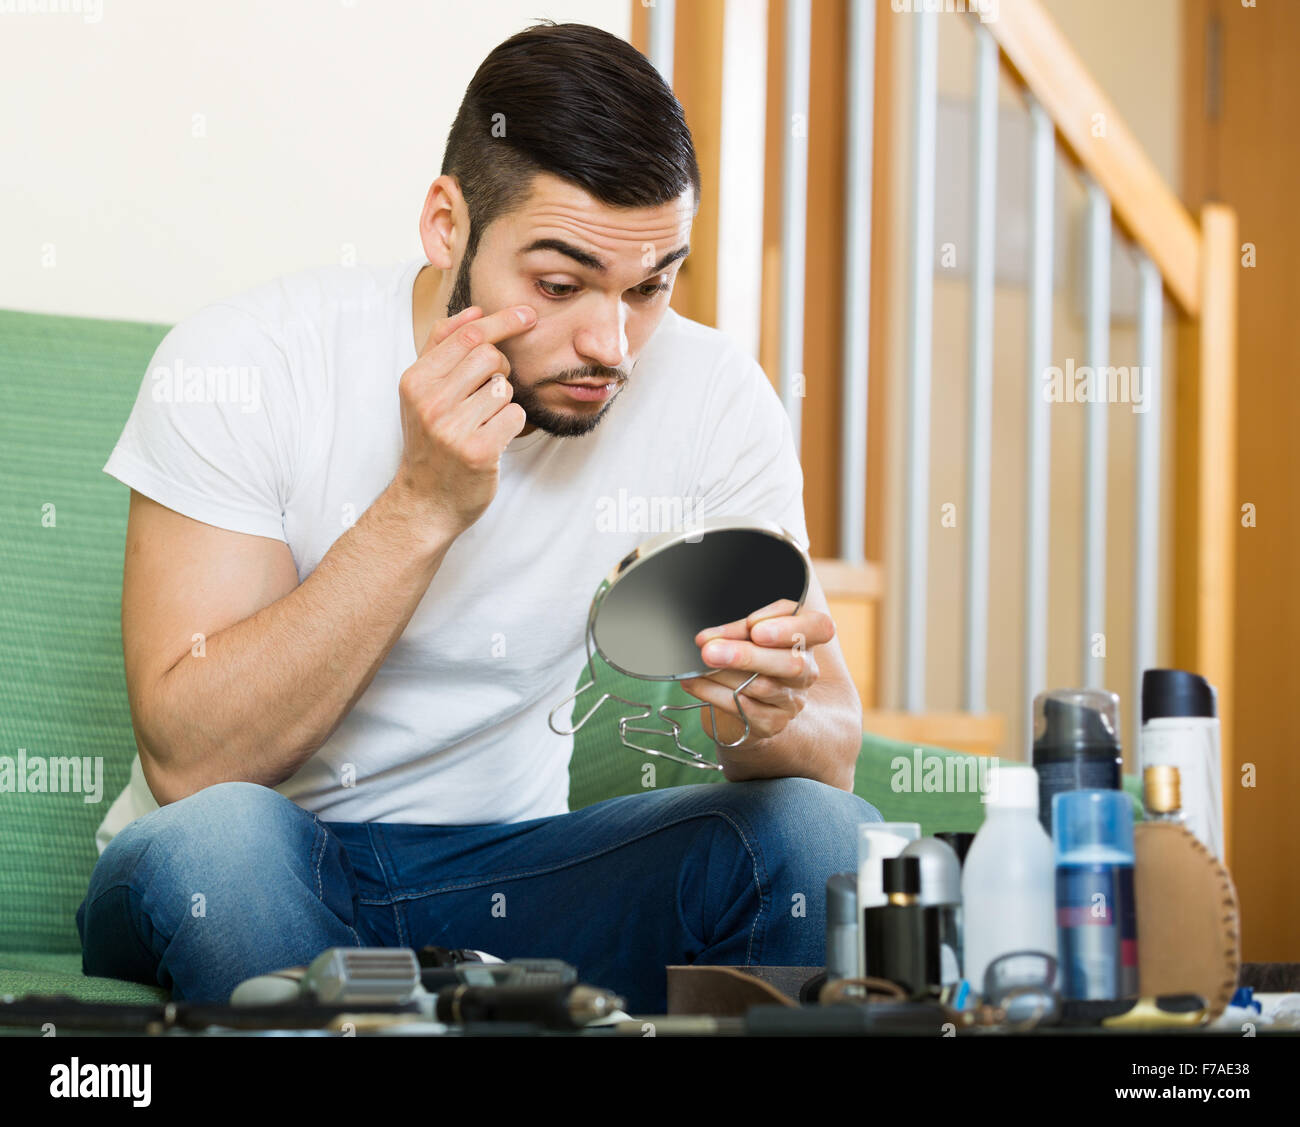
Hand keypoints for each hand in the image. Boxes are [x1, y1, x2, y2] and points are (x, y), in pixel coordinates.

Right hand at [390, 303, 535, 538]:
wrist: (425, 502)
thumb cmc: (430, 442)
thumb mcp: (422, 392)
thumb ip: (443, 348)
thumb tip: (475, 311)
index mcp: (415, 381)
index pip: (466, 336)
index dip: (501, 322)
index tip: (527, 315)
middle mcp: (430, 402)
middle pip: (490, 357)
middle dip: (500, 370)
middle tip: (489, 394)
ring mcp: (453, 428)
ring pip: (505, 388)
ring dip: (504, 403)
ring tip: (484, 422)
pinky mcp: (479, 451)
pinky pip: (515, 416)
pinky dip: (511, 425)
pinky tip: (493, 439)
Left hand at [680, 598, 833, 752]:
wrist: (747, 700)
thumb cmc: (751, 655)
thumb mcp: (749, 632)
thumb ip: (738, 629)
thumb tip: (710, 638)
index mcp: (806, 637)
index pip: (820, 627)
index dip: (790, 628)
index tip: (756, 629)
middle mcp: (806, 671)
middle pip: (791, 663)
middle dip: (747, 656)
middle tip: (710, 650)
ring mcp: (792, 700)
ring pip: (762, 687)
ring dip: (724, 674)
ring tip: (699, 664)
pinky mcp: (772, 722)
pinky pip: (744, 708)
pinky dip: (713, 693)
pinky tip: (694, 683)